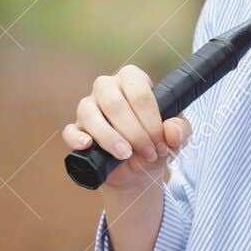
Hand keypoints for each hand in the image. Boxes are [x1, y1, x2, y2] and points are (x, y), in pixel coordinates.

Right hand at [61, 65, 191, 192]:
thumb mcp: (176, 137)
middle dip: (134, 131)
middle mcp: (108, 88)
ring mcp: (88, 107)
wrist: (139, 169)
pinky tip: (89, 145)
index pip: (139, 91)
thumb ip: (181, 131)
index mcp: (134, 81)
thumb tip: (171, 130)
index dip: (151, 119)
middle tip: (148, 152)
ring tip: (126, 154)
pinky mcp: (76, 129)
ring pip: (89, 113)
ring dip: (110, 137)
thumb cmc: (157, 143)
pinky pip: (70, 130)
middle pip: (114, 102)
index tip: (160, 142)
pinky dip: (77, 138)